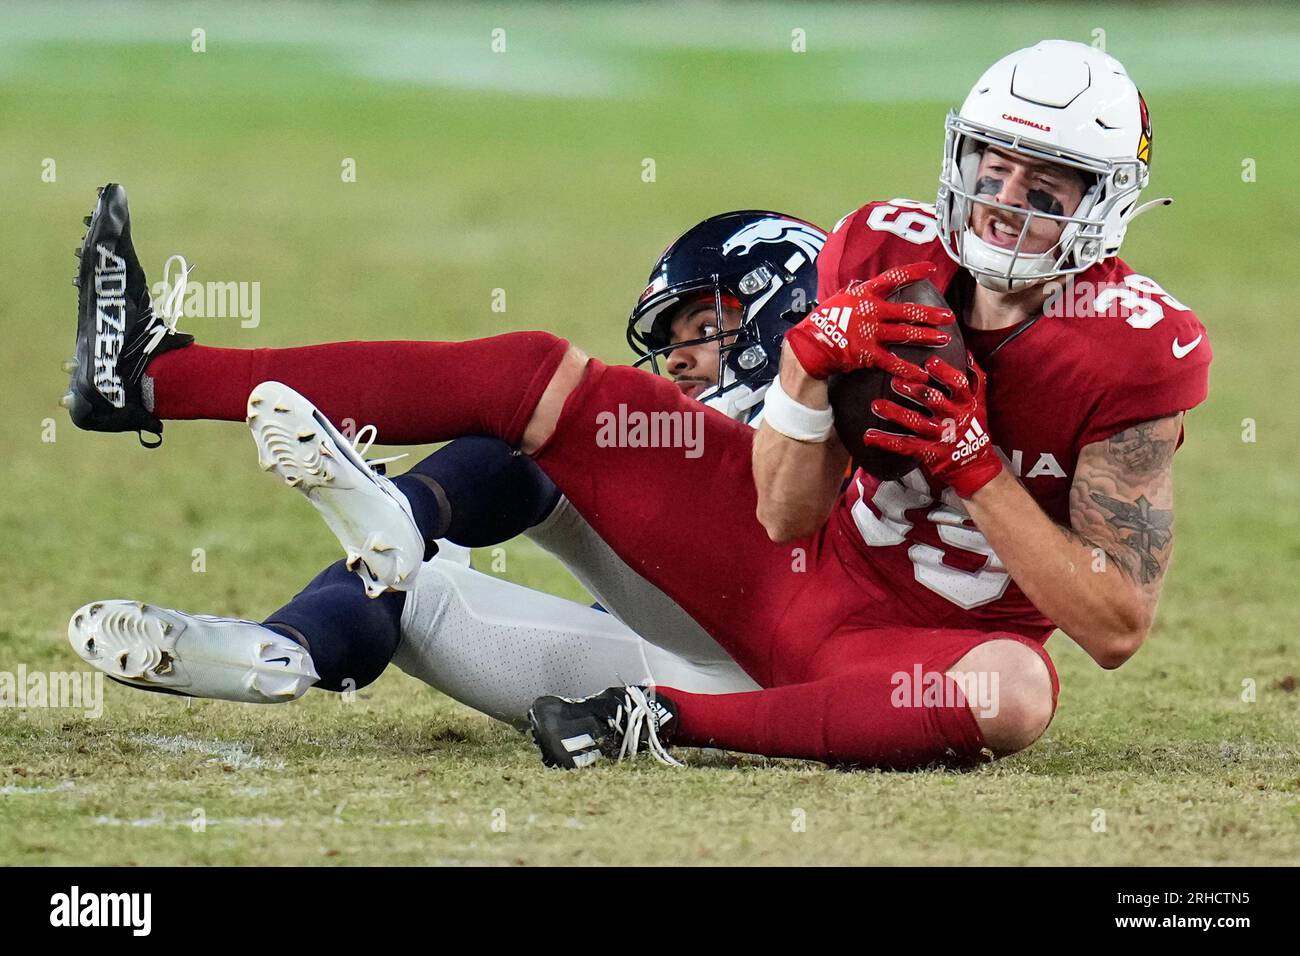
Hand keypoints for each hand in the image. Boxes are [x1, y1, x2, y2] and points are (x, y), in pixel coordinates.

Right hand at [783, 261, 954, 381]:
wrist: (807, 345)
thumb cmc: (821, 321)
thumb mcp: (837, 299)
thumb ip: (852, 291)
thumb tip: (860, 281)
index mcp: (863, 294)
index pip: (892, 278)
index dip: (913, 272)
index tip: (931, 269)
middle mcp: (870, 311)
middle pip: (906, 310)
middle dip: (930, 314)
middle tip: (948, 316)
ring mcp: (870, 332)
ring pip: (905, 333)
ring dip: (926, 337)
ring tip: (943, 339)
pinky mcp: (867, 353)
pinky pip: (892, 362)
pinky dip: (907, 370)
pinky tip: (921, 376)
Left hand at [862, 351, 1002, 497]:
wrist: (974, 467)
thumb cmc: (974, 429)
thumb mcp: (979, 404)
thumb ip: (975, 379)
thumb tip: (967, 352)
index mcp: (966, 404)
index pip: (958, 384)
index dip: (944, 372)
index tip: (929, 362)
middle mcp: (954, 419)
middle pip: (933, 400)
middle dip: (914, 390)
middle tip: (895, 381)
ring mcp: (940, 437)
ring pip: (915, 422)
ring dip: (894, 413)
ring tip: (876, 405)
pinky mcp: (927, 453)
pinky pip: (904, 446)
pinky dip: (885, 441)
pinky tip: (868, 436)